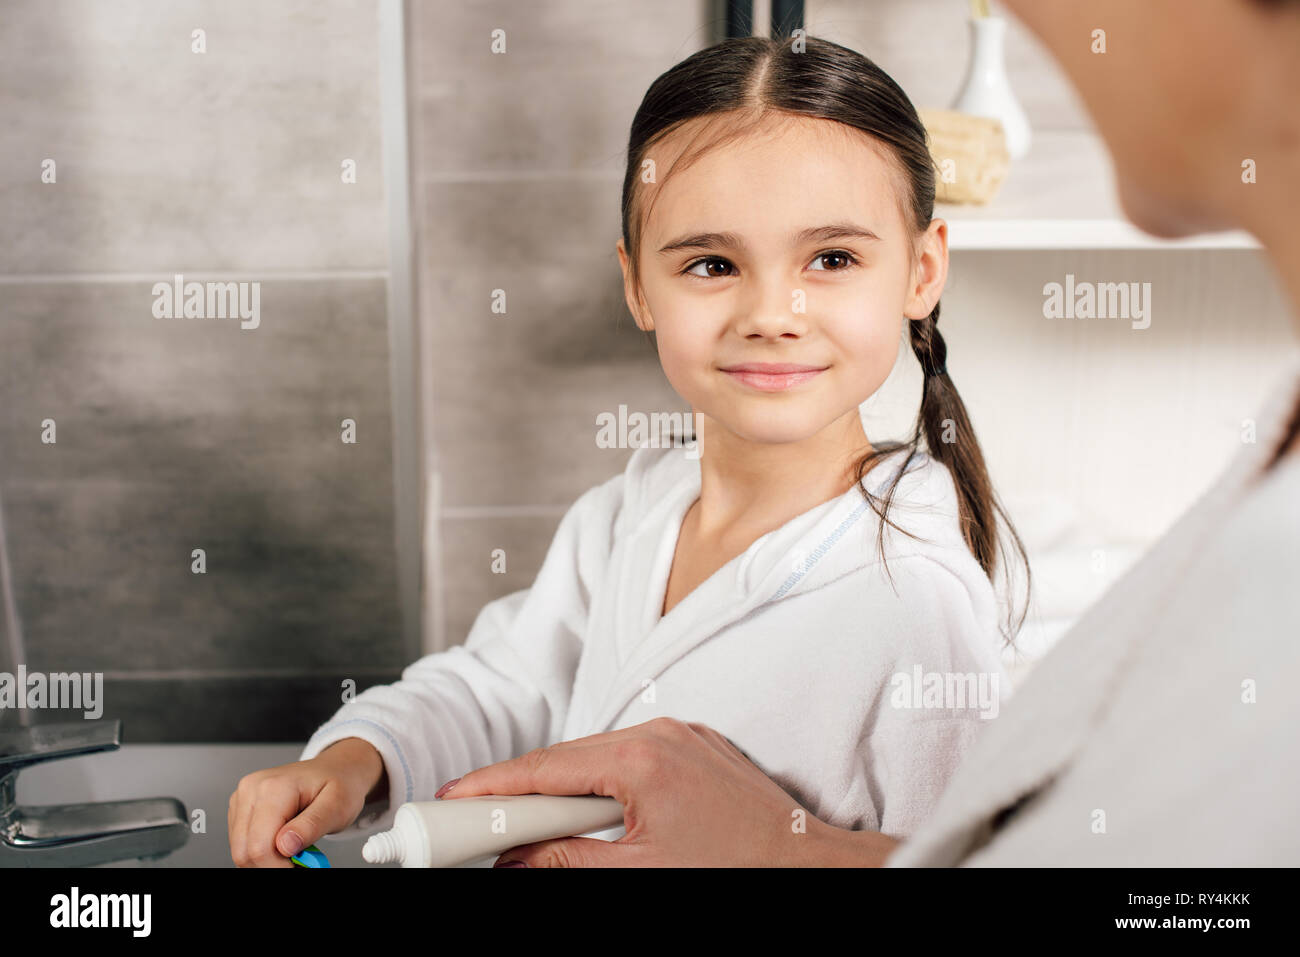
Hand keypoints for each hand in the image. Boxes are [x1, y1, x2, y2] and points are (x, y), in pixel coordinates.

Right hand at [228, 737, 386, 866]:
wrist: (335, 769)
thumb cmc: (339, 784)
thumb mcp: (337, 806)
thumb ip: (311, 826)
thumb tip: (286, 847)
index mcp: (274, 787)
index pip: (260, 846)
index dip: (278, 866)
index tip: (299, 866)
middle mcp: (252, 790)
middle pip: (244, 851)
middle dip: (271, 864)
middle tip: (298, 861)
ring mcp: (243, 798)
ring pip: (240, 850)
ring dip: (266, 858)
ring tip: (293, 848)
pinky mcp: (240, 809)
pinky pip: (241, 843)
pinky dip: (261, 850)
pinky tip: (282, 841)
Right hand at [440, 716, 900, 866]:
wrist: (812, 867)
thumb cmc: (738, 872)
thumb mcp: (638, 876)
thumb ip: (566, 865)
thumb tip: (515, 863)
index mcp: (641, 759)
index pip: (542, 768)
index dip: (489, 787)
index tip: (449, 802)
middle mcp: (660, 733)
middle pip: (563, 758)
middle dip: (518, 793)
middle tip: (474, 824)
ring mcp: (680, 735)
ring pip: (595, 758)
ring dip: (561, 792)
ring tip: (532, 833)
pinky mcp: (695, 747)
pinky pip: (628, 757)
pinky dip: (599, 785)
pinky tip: (588, 817)